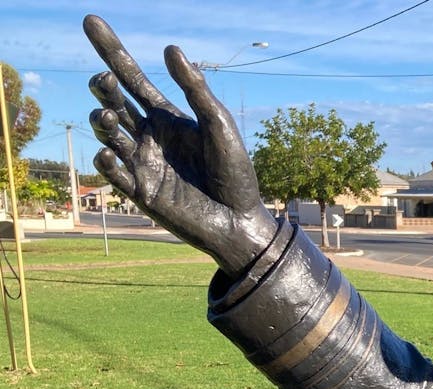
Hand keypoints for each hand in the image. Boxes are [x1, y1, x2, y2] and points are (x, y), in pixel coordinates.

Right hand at [84, 15, 277, 275]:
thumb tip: (171, 48)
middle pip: (113, 101)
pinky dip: (105, 160)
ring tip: (108, 116)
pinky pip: (112, 172)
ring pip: (107, 132)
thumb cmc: (235, 173)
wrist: (239, 221)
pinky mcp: (140, 191)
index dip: (112, 51)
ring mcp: (142, 162)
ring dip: (101, 120)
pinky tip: (108, 151)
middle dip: (103, 88)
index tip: (91, 20)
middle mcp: (150, 136)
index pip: (132, 78)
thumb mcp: (219, 126)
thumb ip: (196, 91)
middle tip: (104, 80)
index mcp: (169, 117)